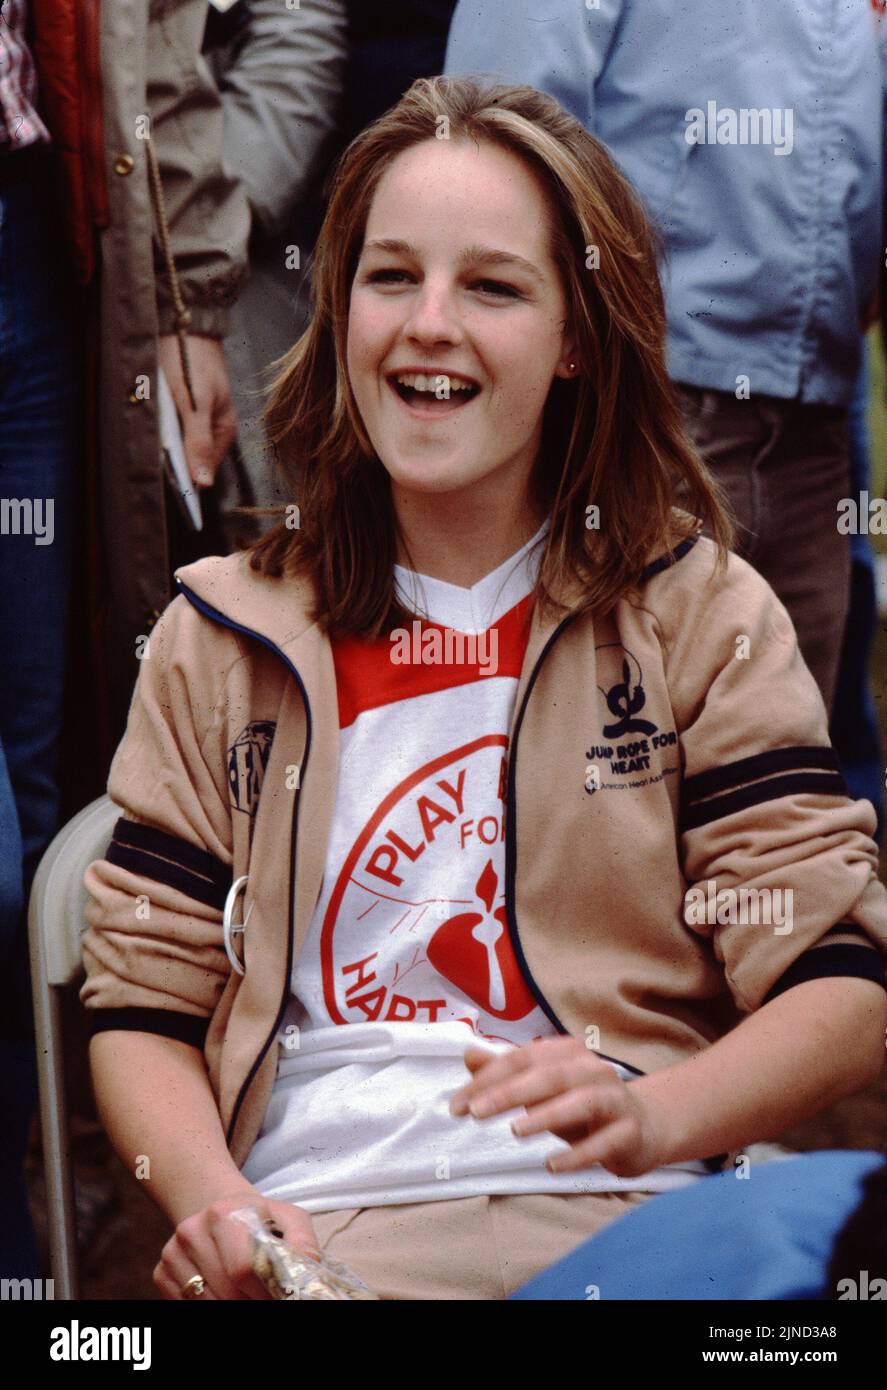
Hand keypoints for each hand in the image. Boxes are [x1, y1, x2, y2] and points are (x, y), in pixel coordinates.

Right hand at [154, 1189, 319, 1300]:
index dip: (264, 1291)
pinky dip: (210, 1305)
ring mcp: (172, 1251)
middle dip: (251, 1301)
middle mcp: (192, 1229)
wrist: (220, 1210)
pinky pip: (186, 1306)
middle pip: (226, 1290)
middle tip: (265, 1296)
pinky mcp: (161, 1272)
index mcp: (224, 1211)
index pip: (243, 1267)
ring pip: (206, 1301)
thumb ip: (302, 1241)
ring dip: (231, 1305)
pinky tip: (224, 1291)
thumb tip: (308, 1265)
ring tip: (248, 1293)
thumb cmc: (260, 1220)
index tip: (280, 1296)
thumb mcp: (287, 1219)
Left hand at [157, 334, 236, 488]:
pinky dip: (155, 426)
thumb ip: (199, 442)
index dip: (183, 480)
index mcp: (222, 431)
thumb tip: (203, 484)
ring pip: (173, 442)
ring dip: (159, 442)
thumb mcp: (195, 404)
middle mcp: (210, 428)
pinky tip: (144, 421)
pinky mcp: (178, 405)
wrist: (181, 320)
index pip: (202, 471)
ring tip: (144, 437)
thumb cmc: (193, 360)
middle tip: (146, 459)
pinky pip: (165, 425)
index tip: (161, 487)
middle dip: (168, 460)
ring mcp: (194, 417)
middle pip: (187, 457)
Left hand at [449, 1036, 666, 1177]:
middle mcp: (591, 1069)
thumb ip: (506, 1073)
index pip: (521, 1060)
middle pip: (548, 1076)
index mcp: (566, 1053)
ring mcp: (614, 1098)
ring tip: (515, 1131)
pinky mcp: (629, 1130)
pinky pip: (605, 1141)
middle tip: (475, 1113)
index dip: (487, 1080)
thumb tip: (468, 1054)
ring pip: (581, 1101)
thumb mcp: (542, 1089)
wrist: (644, 1127)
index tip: (456, 1106)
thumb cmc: (581, 1107)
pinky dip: (579, 1154)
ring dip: (547, 1115)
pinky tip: (552, 1166)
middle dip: (509, 1093)